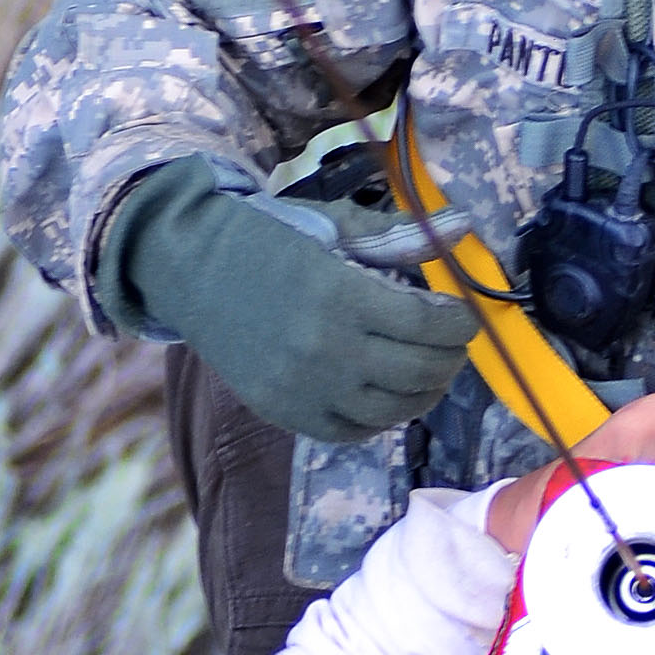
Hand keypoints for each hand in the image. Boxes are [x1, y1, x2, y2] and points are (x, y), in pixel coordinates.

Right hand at [104, 154, 475, 442]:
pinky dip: (382, 417)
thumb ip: (399, 234)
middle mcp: (325, 351)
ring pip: (394, 410)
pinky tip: (388, 393)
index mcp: (341, 296)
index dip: (459, 323)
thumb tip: (465, 223)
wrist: (189, 267)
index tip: (462, 314)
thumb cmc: (266, 237)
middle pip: (420, 372)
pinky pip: (353, 432)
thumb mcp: (332, 225)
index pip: (428, 325)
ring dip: (425, 390)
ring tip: (428, 369)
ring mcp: (303, 389)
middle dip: (450, 357)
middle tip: (452, 343)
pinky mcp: (284, 412)